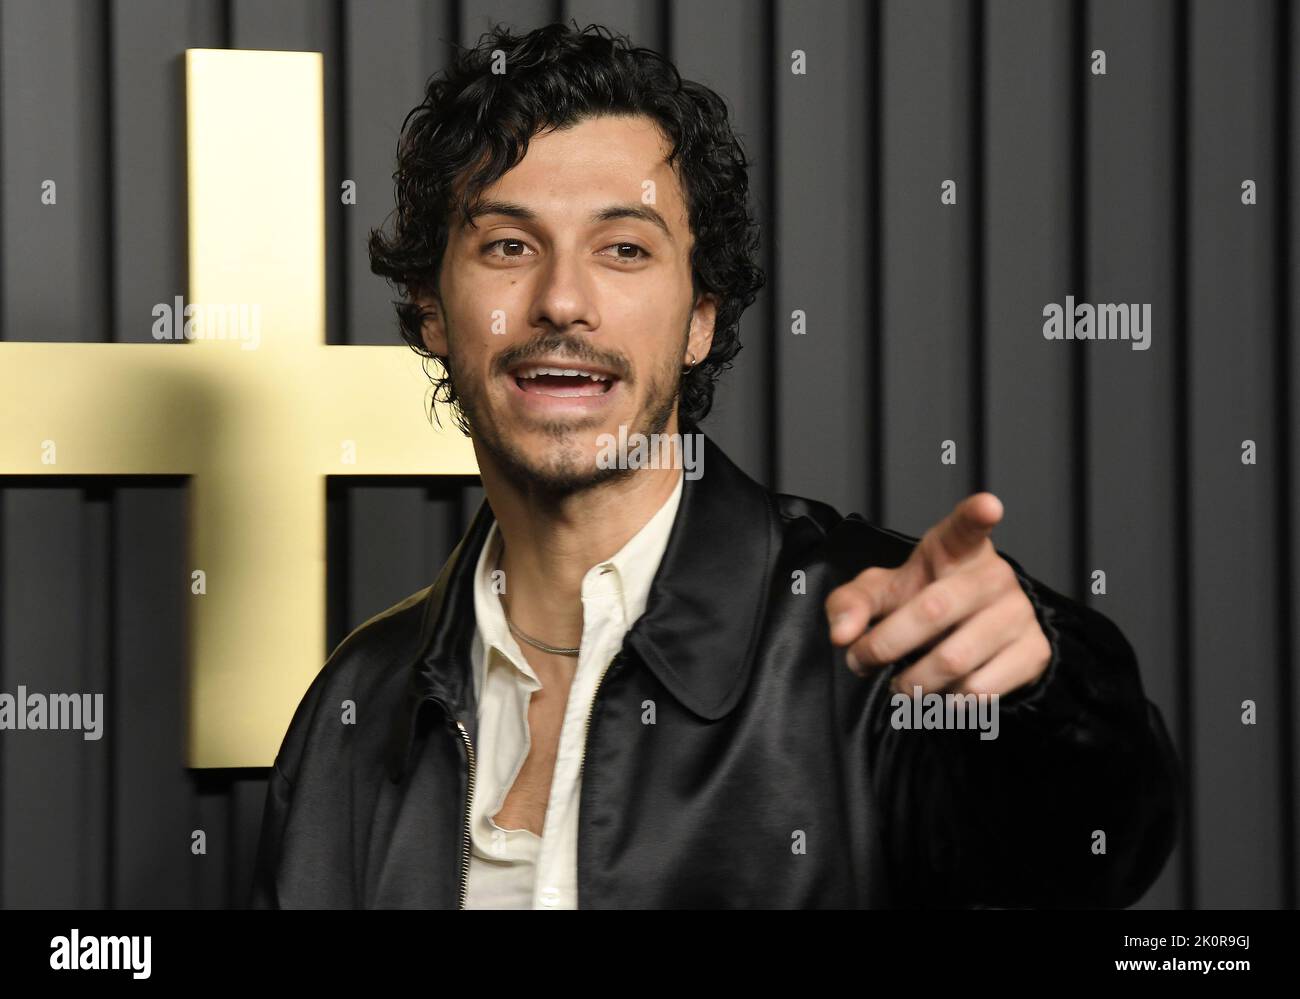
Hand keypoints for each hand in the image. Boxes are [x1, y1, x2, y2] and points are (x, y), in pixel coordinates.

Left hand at [825, 493, 1050, 696]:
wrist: (977, 633)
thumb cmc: (923, 600)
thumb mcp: (883, 594)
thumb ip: (851, 604)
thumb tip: (842, 635)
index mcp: (957, 548)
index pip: (966, 527)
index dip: (977, 514)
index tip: (988, 505)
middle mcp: (994, 576)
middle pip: (933, 610)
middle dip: (885, 644)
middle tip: (862, 661)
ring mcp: (1018, 613)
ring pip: (954, 660)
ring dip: (912, 682)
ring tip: (899, 683)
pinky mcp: (1033, 652)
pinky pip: (980, 690)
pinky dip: (947, 701)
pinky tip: (940, 692)